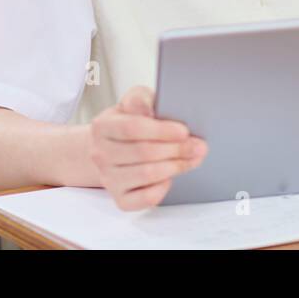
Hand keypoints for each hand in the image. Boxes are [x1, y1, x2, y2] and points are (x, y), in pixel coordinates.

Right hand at [88, 86, 207, 209]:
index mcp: (102, 126)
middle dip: (176, 149)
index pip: (131, 128)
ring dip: (175, 166)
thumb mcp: (132, 102)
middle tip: (198, 146)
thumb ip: (140, 98)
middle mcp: (100, 154)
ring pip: (147, 175)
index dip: (161, 130)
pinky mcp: (120, 199)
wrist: (109, 149)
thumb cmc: (127, 123)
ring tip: (193, 158)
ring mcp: (108, 178)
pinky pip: (145, 199)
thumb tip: (148, 109)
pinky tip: (170, 177)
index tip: (184, 131)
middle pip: (143, 153)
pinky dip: (163, 188)